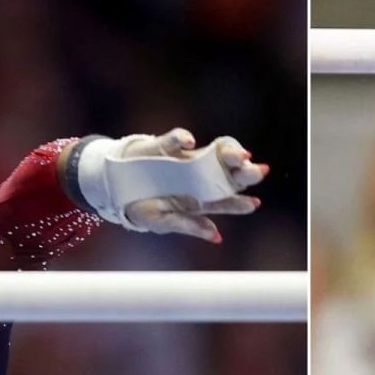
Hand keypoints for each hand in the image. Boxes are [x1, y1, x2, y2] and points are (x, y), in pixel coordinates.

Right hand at [115, 128, 264, 240]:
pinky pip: (175, 140)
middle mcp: (197, 177)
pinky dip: (182, 139)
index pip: (225, 201)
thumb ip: (188, 225)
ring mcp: (184, 160)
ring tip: (241, 156)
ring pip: (211, 154)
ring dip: (228, 153)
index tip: (254, 204)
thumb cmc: (143, 207)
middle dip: (244, 173)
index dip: (240, 203)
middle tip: (259, 172)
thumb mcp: (163, 221)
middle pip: (227, 174)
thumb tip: (217, 236)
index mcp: (198, 198)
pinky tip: (189, 142)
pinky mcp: (165, 146)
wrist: (115, 185)